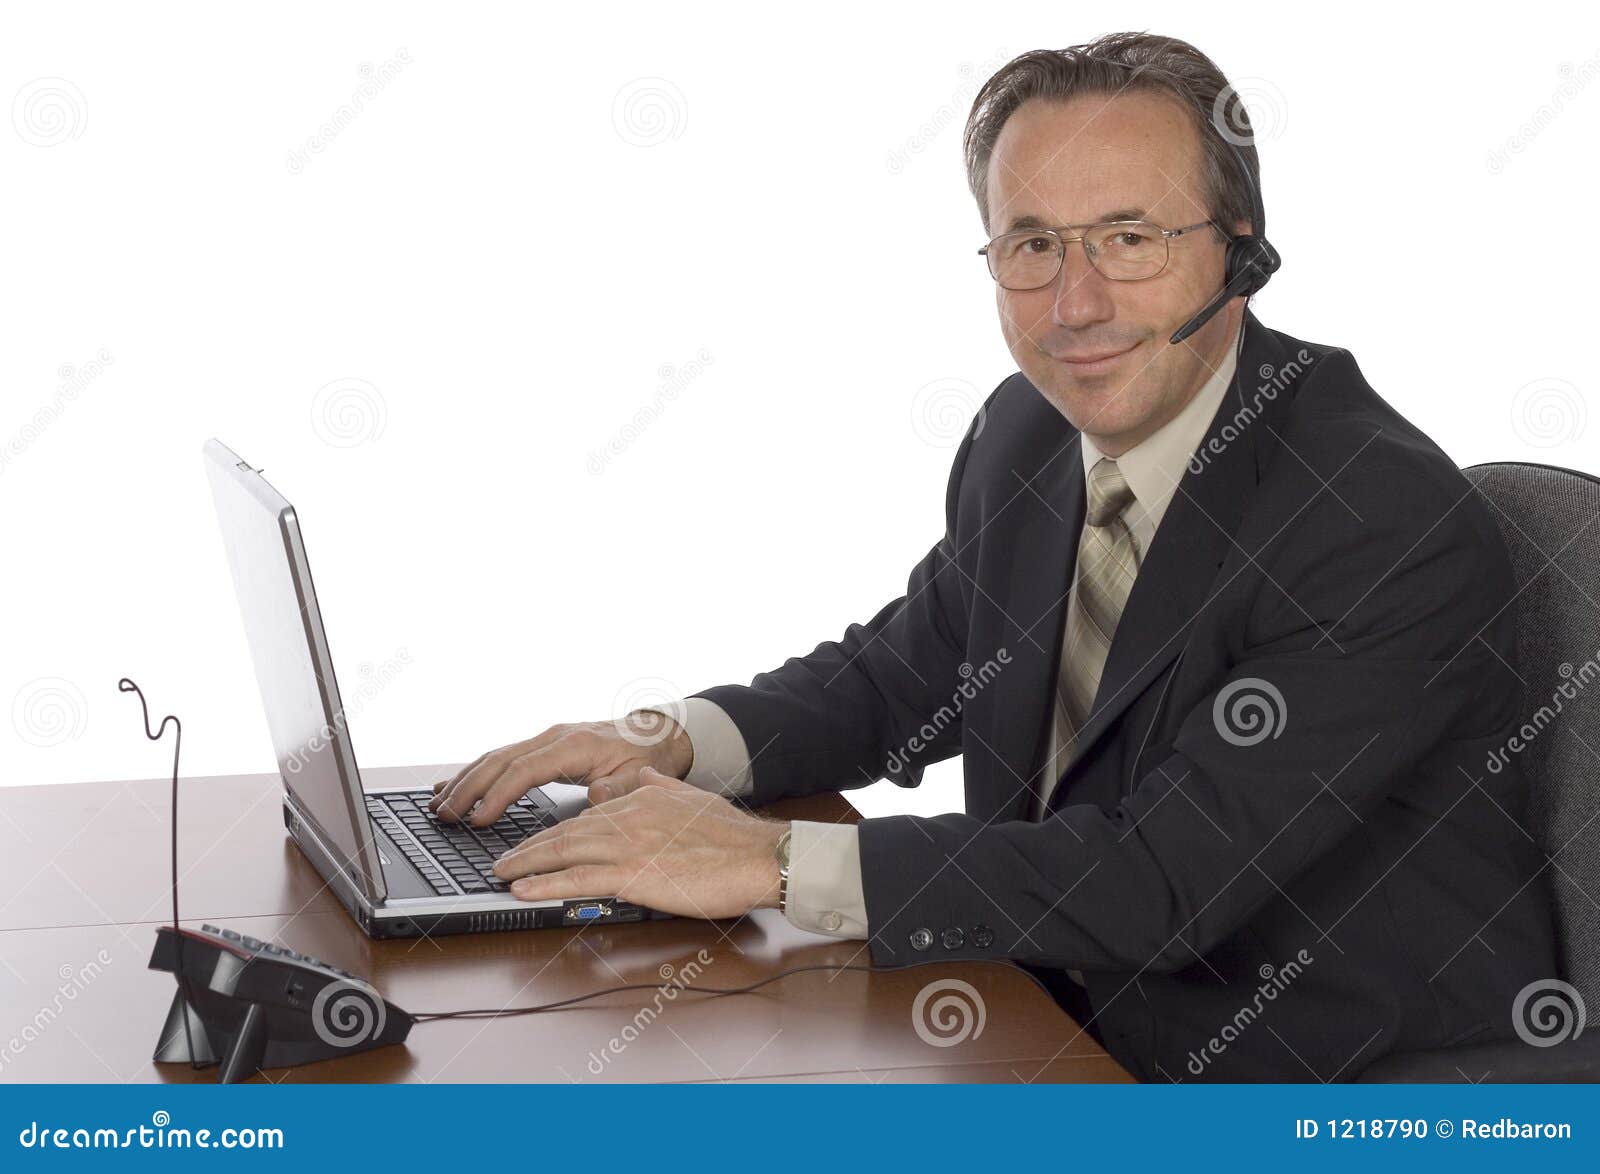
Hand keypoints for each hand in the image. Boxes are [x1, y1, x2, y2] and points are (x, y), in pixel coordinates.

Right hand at [429, 710, 692, 825]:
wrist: (657, 732)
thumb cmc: (647, 754)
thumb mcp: (640, 773)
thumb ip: (619, 788)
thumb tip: (597, 796)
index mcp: (574, 744)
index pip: (525, 770)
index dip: (498, 795)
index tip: (478, 820)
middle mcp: (554, 737)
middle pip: (499, 761)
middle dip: (468, 788)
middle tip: (442, 815)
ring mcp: (546, 739)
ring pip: (495, 757)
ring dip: (464, 780)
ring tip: (437, 804)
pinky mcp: (543, 746)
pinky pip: (502, 758)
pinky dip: (476, 772)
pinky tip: (453, 785)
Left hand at [491, 767, 786, 919]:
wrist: (757, 855)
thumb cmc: (732, 835)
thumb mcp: (690, 797)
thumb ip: (659, 786)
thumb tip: (641, 776)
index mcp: (641, 798)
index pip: (588, 815)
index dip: (557, 831)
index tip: (538, 841)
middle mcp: (628, 817)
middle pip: (565, 831)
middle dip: (529, 847)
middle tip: (502, 859)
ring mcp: (628, 846)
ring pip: (563, 852)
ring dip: (526, 863)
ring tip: (501, 874)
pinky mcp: (633, 875)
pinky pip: (577, 880)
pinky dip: (544, 884)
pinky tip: (522, 890)